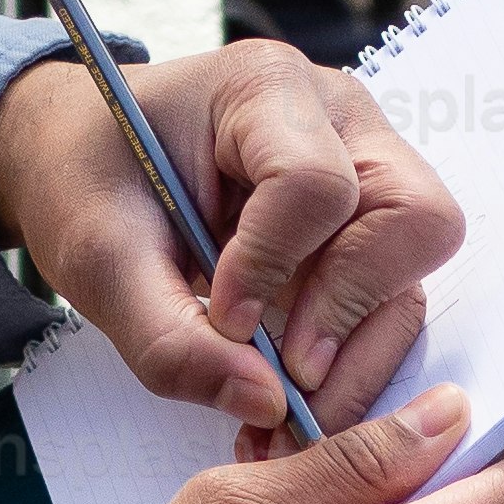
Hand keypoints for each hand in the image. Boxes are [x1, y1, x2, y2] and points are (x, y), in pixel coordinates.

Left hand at [0, 36, 463, 439]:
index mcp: (263, 88)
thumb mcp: (99, 262)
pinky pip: (394, 303)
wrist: (89, 163)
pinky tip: (288, 399)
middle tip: (288, 379)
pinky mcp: (370, 230)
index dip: (273, 266)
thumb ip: (171, 341)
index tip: (223, 320)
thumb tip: (268, 405)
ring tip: (281, 414)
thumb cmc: (90, 181)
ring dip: (357, 356)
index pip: (314, 182)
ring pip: (415, 273)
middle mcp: (340, 120)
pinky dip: (351, 364)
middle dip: (352, 313)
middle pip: (413, 218)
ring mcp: (367, 173)